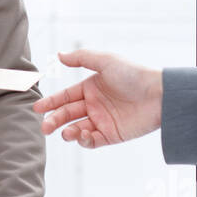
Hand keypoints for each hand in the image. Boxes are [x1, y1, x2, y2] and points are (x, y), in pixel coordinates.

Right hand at [33, 49, 161, 147]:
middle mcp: (94, 105)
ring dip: (67, 131)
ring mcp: (102, 121)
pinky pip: (92, 141)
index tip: (37, 108)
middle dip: (54, 120)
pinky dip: (83, 140)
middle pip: (67, 114)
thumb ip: (81, 58)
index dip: (50, 102)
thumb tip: (58, 55)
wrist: (159, 95)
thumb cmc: (134, 75)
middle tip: (44, 126)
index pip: (65, 97)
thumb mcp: (106, 61)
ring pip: (77, 129)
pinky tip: (81, 135)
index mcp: (91, 88)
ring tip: (65, 132)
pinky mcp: (112, 135)